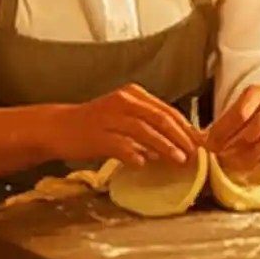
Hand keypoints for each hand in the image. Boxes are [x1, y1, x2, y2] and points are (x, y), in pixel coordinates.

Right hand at [53, 83, 201, 166]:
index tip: (201, 144)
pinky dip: (133, 154)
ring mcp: (109, 117)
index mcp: (134, 95)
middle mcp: (123, 101)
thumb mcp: (126, 118)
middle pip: (160, 119)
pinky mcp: (96, 135)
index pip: (167, 111)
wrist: (58, 127)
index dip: (186, 128)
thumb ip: (151, 127)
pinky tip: (143, 163)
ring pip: (144, 131)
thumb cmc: (97, 125)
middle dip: (181, 137)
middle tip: (195, 154)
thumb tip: (181, 144)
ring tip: (179, 160)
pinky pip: (120, 145)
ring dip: (164, 147)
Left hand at [205, 84, 259, 170]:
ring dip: (255, 153)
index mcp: (256, 93)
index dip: (223, 133)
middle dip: (237, 146)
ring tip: (239, 164)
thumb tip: (196, 142)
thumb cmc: (258, 110)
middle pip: (256, 126)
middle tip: (222, 159)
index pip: (239, 114)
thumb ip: (222, 124)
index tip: (210, 147)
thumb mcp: (241, 107)